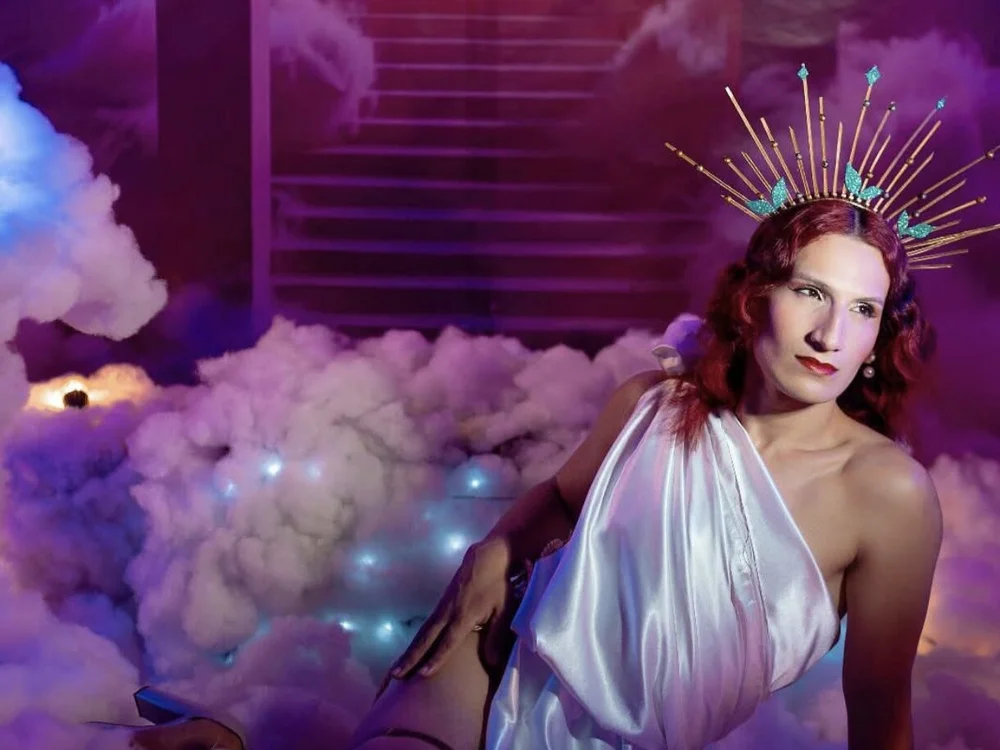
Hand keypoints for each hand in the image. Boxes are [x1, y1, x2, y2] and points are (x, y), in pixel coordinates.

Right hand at [389, 536, 515, 679]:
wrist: (487, 558)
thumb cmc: (497, 585)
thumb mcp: (503, 610)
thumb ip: (496, 637)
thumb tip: (491, 663)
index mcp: (463, 616)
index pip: (447, 642)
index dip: (436, 659)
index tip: (423, 674)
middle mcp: (447, 613)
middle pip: (426, 639)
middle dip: (411, 658)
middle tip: (396, 675)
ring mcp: (442, 607)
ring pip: (423, 632)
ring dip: (410, 650)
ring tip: (398, 667)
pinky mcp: (441, 603)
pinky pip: (427, 625)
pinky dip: (417, 640)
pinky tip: (413, 650)